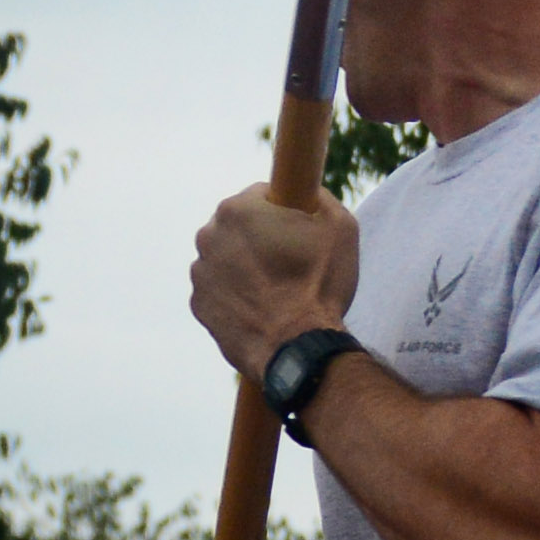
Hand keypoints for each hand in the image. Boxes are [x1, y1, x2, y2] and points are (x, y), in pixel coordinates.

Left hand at [189, 189, 359, 381]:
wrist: (296, 346)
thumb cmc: (318, 284)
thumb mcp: (341, 227)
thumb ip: (321, 198)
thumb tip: (311, 193)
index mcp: (238, 210)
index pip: (261, 194)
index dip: (284, 209)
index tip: (298, 229)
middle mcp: (209, 236)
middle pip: (239, 225)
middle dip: (260, 237)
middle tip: (291, 260)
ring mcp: (200, 272)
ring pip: (226, 257)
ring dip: (247, 265)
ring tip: (278, 289)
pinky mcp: (199, 304)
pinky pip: (219, 289)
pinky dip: (236, 294)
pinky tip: (263, 307)